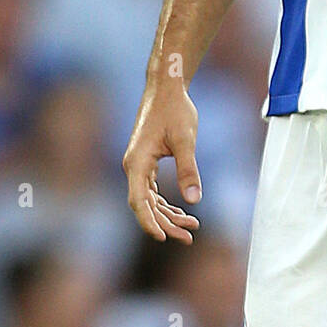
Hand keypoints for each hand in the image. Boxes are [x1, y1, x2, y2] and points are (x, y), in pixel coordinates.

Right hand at [123, 84, 201, 242]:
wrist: (166, 88)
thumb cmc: (175, 109)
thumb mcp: (186, 139)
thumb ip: (188, 169)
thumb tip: (193, 199)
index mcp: (137, 162)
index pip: (139, 201)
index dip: (149, 222)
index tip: (162, 238)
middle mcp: (133, 166)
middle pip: (145, 205)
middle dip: (166, 223)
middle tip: (189, 237)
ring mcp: (138, 165)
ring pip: (150, 200)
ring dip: (168, 215)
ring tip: (192, 228)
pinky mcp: (146, 162)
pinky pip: (152, 190)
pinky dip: (166, 202)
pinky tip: (182, 212)